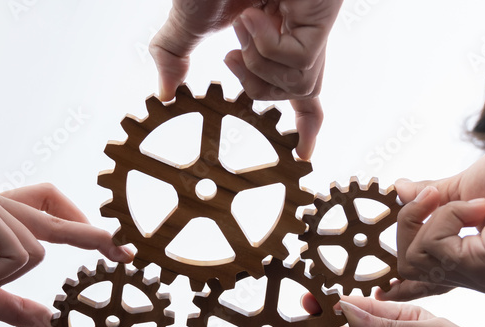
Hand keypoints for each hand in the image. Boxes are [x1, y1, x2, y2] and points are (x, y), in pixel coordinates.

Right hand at [0, 182, 131, 326]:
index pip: (47, 204)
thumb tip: (53, 326)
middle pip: (57, 212)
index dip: (80, 221)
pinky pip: (21, 255)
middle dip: (95, 235)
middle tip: (125, 254)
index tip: (112, 245)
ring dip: (5, 280)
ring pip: (38, 248)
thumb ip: (16, 304)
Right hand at [150, 0, 343, 158]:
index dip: (304, 122)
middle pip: (298, 92)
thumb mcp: (189, 17)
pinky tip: (255, 15)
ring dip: (257, 64)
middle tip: (232, 57)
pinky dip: (267, 48)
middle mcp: (302, 29)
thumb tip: (164, 92)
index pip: (300, 86)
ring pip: (296, 84)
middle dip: (260, 89)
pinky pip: (298, 63)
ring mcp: (313, 22)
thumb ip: (175, 53)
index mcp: (279, 30)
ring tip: (244, 21)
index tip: (304, 154)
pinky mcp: (320, 17)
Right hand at [387, 90, 484, 299]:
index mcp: (477, 263)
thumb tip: (398, 189)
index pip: (429, 285)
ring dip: (430, 215)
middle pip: (408, 265)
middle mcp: (479, 280)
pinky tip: (482, 206)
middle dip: (408, 222)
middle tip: (435, 192)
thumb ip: (433, 196)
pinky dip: (447, 216)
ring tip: (469, 197)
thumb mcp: (468, 185)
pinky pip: (433, 246)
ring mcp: (482, 280)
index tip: (378, 296)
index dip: (401, 288)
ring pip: (414, 257)